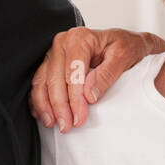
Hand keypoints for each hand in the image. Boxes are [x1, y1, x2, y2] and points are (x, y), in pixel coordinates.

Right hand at [29, 27, 164, 132]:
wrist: (125, 42)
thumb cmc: (125, 47)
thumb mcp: (124, 57)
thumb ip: (106, 74)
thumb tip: (89, 94)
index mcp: (80, 38)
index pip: (73, 73)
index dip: (75, 99)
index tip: (79, 118)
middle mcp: (63, 42)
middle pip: (55, 79)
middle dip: (60, 106)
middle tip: (67, 126)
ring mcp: (54, 52)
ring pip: (43, 82)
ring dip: (46, 105)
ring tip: (53, 123)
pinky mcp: (51, 62)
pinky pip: (39, 82)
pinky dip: (39, 100)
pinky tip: (44, 114)